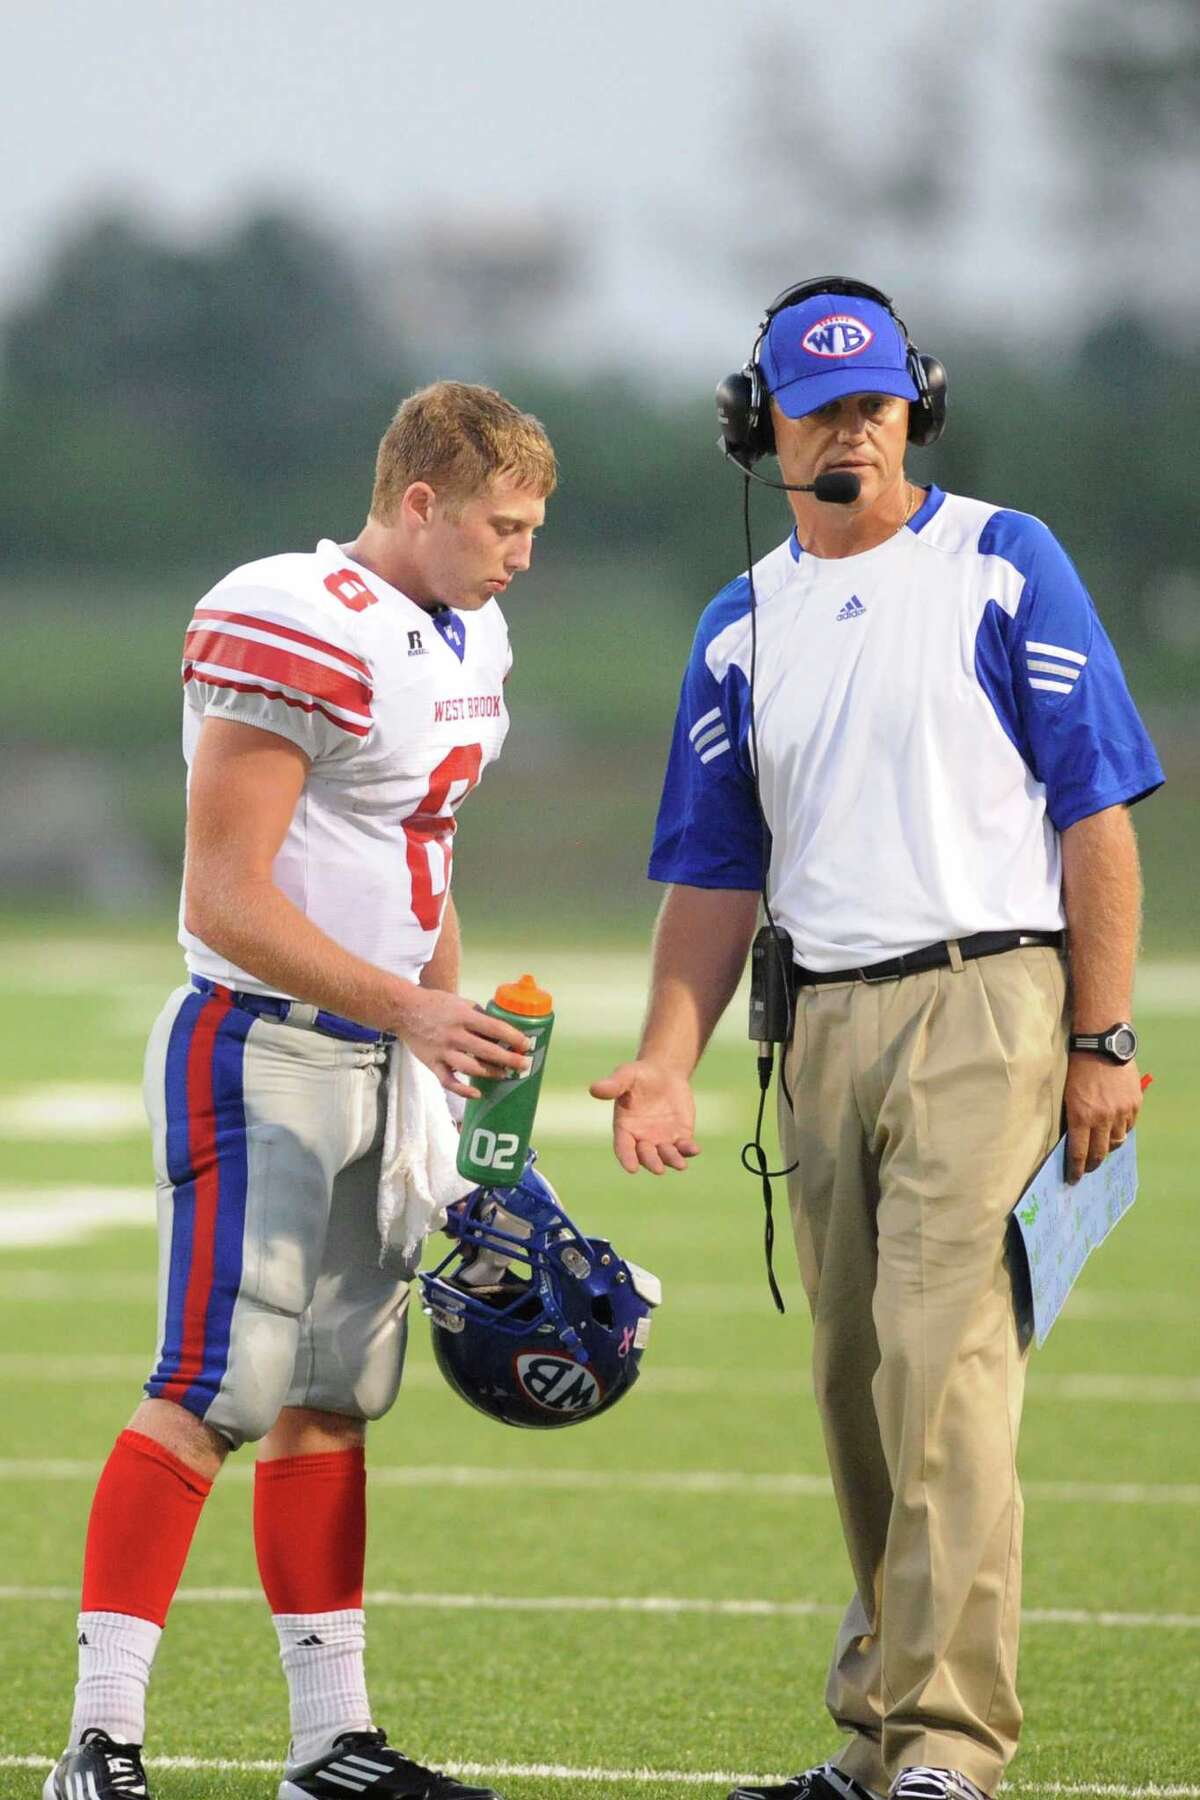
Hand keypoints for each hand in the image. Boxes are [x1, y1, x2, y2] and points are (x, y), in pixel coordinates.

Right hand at [392, 986, 529, 1097]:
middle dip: (510, 1060)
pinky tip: (477, 1093)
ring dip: (491, 1073)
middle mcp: (454, 1034)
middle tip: (525, 1065)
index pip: (495, 1028)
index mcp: (463, 1016)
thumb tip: (502, 1030)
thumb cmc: (436, 1004)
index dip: (514, 1038)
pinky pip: (448, 1081)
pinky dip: (463, 1090)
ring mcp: (442, 1051)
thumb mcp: (461, 1002)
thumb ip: (480, 1016)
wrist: (403, 1010)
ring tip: (505, 1074)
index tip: (527, 1044)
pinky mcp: (432, 1063)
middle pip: (487, 1051)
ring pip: (471, 1068)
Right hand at [589, 1060, 698, 1174]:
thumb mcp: (625, 1075)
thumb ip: (613, 1085)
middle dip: (652, 1162)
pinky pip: (684, 1146)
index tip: (631, 1168)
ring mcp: (662, 1140)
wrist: (663, 1073)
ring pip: (666, 1155)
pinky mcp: (680, 1136)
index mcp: (625, 1129)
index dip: (627, 1158)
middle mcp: (642, 1139)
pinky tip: (695, 1149)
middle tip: (659, 1169)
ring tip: (681, 1165)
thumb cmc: (638, 1075)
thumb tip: (594, 1089)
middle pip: (646, 1155)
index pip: (623, 1147)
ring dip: (672, 1160)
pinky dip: (688, 1149)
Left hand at [1063, 1054, 1143, 1183]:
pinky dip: (1121, 1131)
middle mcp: (1102, 1118)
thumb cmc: (1077, 1067)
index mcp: (1081, 1116)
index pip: (1078, 1153)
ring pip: (1117, 1142)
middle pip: (1099, 1152)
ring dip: (1108, 1147)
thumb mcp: (1067, 1094)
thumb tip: (1073, 1139)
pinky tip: (1114, 1128)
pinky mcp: (1134, 1105)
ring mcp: (1121, 1112)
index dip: (1076, 1169)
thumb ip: (1072, 1117)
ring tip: (1101, 1146)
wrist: (1101, 1045)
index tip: (1073, 1178)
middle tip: (1087, 1168)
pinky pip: (1129, 1127)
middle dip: (1092, 1164)